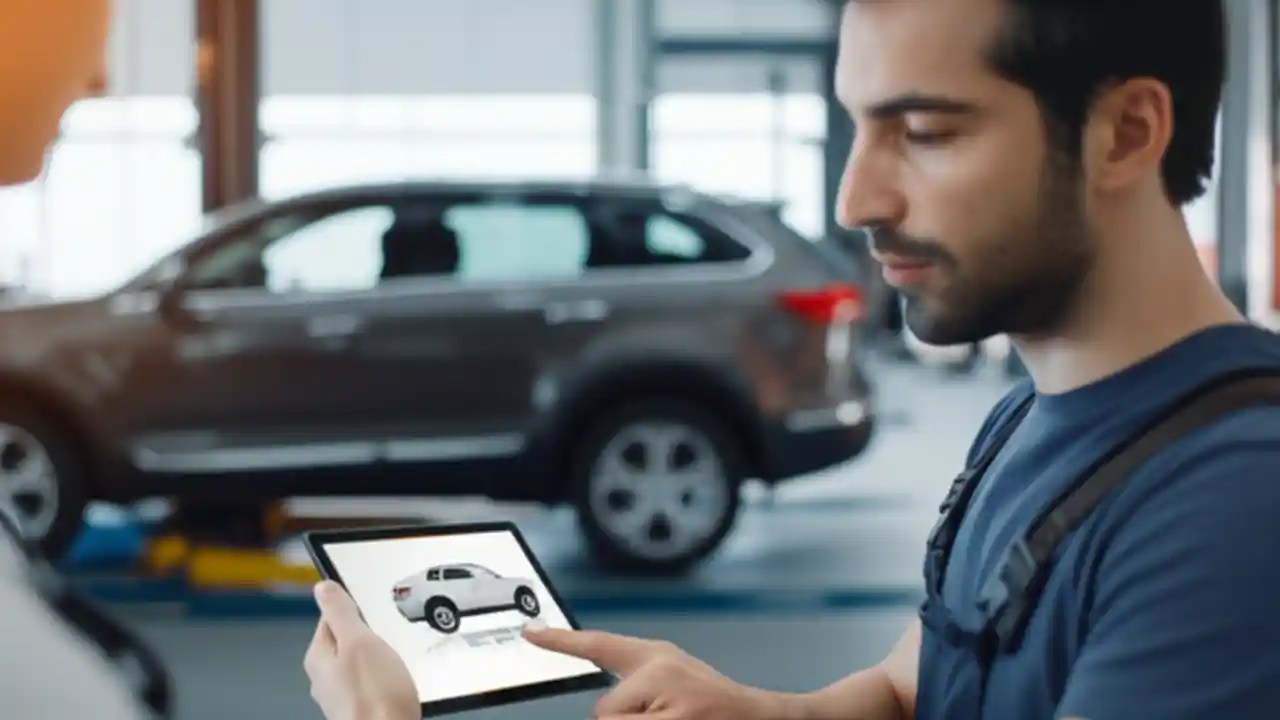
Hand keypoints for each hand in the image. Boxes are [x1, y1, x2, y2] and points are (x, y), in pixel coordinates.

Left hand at [303, 581, 418, 719]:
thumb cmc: (375, 694)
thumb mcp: (358, 641)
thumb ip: (340, 613)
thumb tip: (322, 588)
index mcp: (318, 657)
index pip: (330, 618)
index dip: (354, 611)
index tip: (373, 612)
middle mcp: (324, 679)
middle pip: (347, 642)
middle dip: (370, 637)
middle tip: (389, 639)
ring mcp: (342, 697)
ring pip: (362, 665)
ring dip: (380, 660)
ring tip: (396, 664)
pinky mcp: (360, 710)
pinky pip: (373, 684)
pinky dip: (385, 680)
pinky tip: (398, 684)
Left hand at [523, 622, 802, 719]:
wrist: (757, 715)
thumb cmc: (705, 701)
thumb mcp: (669, 677)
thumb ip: (633, 684)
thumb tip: (601, 709)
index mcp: (654, 655)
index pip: (599, 645)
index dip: (560, 641)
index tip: (529, 633)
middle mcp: (662, 668)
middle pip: (604, 711)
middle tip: (661, 717)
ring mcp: (672, 700)